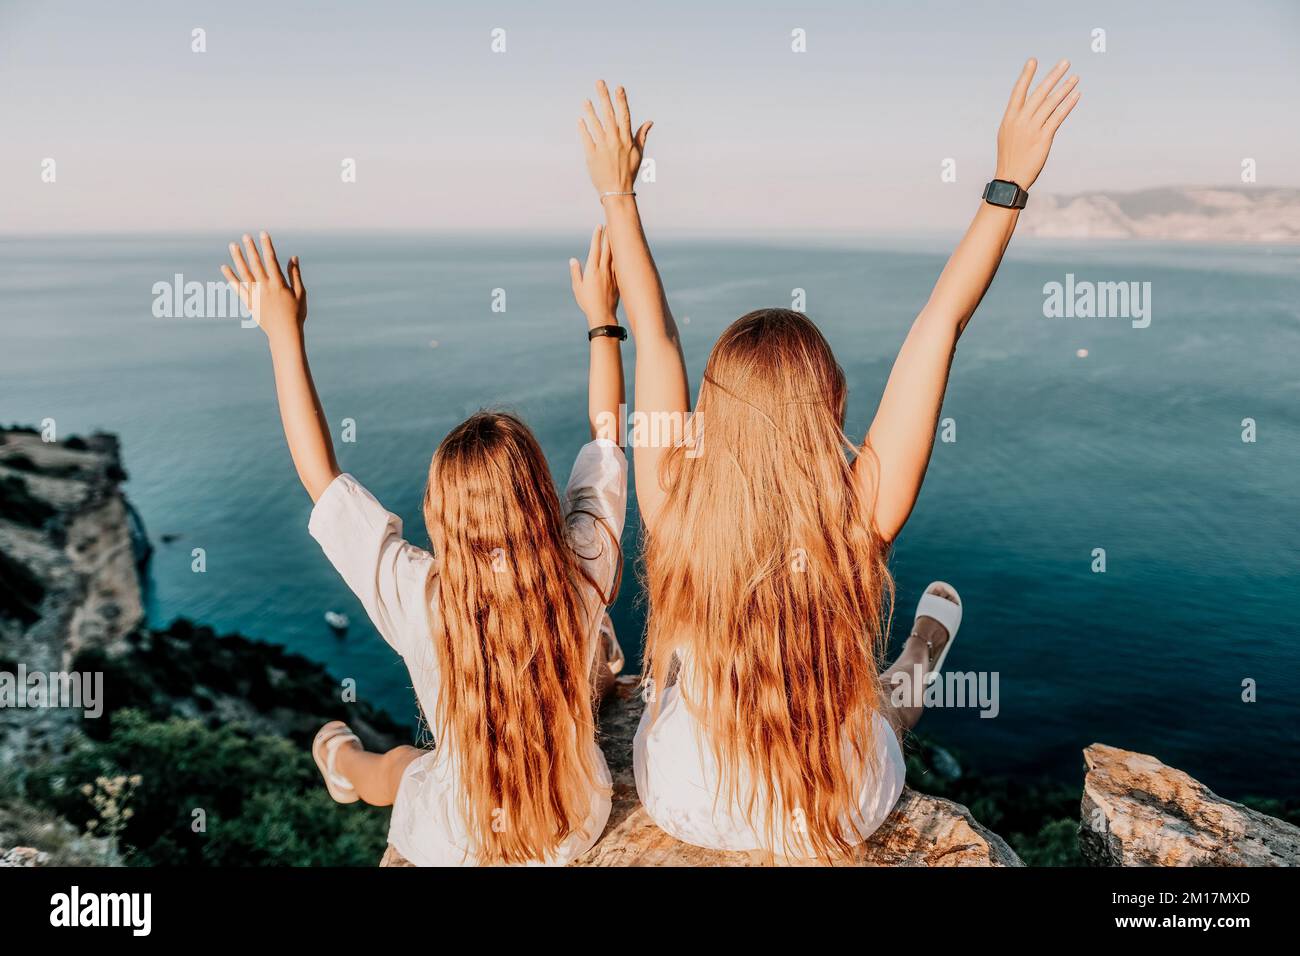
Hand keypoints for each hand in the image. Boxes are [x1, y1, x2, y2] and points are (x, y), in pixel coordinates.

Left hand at [221, 231, 305, 343]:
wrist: (284, 333)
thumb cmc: (296, 314)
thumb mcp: (300, 293)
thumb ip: (295, 275)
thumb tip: (293, 258)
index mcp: (279, 284)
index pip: (271, 260)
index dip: (267, 246)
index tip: (263, 234)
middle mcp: (265, 287)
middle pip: (256, 264)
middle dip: (251, 248)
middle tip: (245, 236)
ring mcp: (255, 294)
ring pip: (244, 272)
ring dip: (238, 258)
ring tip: (232, 245)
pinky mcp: (249, 302)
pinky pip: (237, 287)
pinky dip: (230, 277)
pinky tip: (224, 267)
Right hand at [569, 224, 619, 327]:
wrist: (603, 315)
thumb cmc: (587, 303)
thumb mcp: (578, 288)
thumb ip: (576, 272)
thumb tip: (573, 260)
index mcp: (592, 270)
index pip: (595, 249)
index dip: (597, 236)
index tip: (599, 225)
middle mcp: (603, 270)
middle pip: (607, 248)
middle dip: (608, 235)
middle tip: (611, 222)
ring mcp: (612, 274)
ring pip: (615, 254)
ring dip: (615, 242)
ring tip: (617, 232)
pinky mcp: (618, 280)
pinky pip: (619, 264)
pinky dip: (620, 255)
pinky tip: (622, 249)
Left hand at [579, 80, 650, 194]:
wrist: (616, 191)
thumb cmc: (628, 172)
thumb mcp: (638, 153)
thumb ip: (642, 135)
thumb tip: (650, 121)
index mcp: (627, 139)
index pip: (624, 115)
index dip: (621, 100)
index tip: (618, 87)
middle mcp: (615, 141)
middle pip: (609, 114)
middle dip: (604, 97)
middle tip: (599, 82)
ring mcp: (602, 147)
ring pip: (595, 124)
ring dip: (590, 110)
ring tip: (586, 100)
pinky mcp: (591, 155)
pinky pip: (586, 138)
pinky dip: (583, 128)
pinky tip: (580, 119)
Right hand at [995, 58, 1080, 190]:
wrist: (1010, 180)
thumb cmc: (1010, 158)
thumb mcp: (1008, 136)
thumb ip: (1018, 120)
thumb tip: (1030, 108)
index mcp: (1009, 119)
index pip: (1018, 92)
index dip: (1026, 76)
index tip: (1033, 60)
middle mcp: (1020, 121)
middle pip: (1039, 93)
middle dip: (1053, 76)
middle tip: (1065, 62)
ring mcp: (1032, 129)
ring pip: (1051, 103)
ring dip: (1064, 88)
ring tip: (1075, 77)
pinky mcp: (1043, 138)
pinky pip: (1058, 117)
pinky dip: (1067, 105)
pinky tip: (1076, 95)